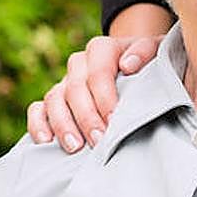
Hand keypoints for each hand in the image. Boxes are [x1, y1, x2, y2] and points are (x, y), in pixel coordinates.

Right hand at [27, 5, 170, 153]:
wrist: (138, 70)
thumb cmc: (151, 66)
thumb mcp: (159, 52)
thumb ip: (147, 51)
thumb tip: (128, 65)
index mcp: (103, 49)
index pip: (98, 72)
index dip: (104, 98)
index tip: (115, 121)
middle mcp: (79, 64)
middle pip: (75, 89)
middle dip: (86, 117)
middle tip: (98, 141)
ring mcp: (64, 82)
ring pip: (54, 99)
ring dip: (62, 124)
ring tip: (74, 147)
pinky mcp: (54, 100)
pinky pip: (37, 109)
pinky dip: (38, 124)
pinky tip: (46, 142)